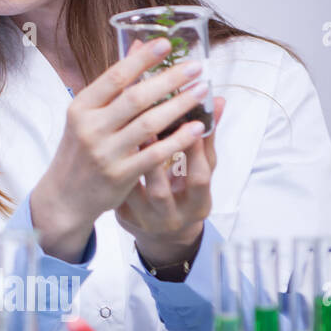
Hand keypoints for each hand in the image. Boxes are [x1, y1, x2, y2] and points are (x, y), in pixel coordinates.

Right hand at [31, 37, 212, 260]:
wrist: (64, 196)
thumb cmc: (80, 150)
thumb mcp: (87, 115)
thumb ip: (113, 84)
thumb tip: (137, 45)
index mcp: (80, 107)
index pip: (114, 77)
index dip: (141, 59)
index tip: (166, 43)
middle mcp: (90, 127)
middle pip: (135, 98)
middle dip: (169, 80)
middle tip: (196, 67)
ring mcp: (105, 152)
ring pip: (149, 124)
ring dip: (180, 105)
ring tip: (202, 91)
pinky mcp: (120, 175)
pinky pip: (155, 154)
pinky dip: (178, 140)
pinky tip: (197, 128)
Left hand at [116, 95, 225, 266]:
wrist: (159, 230)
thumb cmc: (181, 189)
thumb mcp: (198, 170)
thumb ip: (205, 139)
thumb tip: (218, 100)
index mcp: (198, 205)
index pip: (199, 178)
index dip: (196, 151)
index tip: (190, 120)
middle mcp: (173, 216)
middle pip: (163, 189)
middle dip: (162, 154)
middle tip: (152, 122)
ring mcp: (147, 220)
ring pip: (138, 191)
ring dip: (135, 161)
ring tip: (133, 134)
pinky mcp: (126, 218)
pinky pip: (120, 192)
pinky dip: (118, 167)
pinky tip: (112, 146)